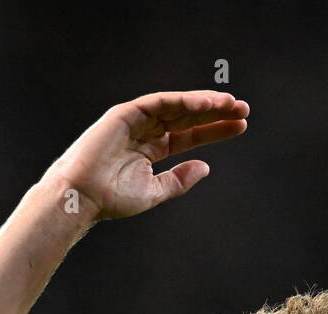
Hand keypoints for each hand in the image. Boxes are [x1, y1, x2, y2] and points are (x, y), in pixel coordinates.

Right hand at [44, 90, 249, 221]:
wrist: (83, 197)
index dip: (215, 130)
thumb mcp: (154, 192)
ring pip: (178, 106)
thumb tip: (205, 167)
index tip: (241, 127)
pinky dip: (184, 101)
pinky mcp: (126, 113)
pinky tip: (207, 104)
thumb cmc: (112, 199)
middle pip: (188, 117)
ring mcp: (137, 120)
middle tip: (245, 110)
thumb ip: (179, 180)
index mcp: (153, 149)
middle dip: (216, 112)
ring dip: (205, 103)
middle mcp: (146, 131)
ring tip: (232, 105)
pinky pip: (161, 102)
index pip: (190, 135)